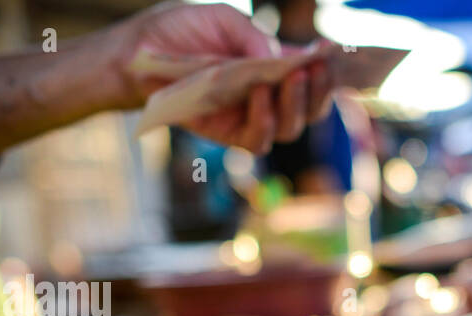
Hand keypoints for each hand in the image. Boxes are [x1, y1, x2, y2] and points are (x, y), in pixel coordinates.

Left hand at [114, 1, 332, 152]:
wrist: (137, 54)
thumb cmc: (179, 32)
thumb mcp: (221, 19)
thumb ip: (252, 35)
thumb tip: (279, 58)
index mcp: (271, 68)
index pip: (311, 77)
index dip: (329, 71)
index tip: (335, 53)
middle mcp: (267, 97)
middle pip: (310, 109)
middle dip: (320, 91)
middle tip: (316, 69)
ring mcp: (249, 118)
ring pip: (290, 127)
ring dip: (297, 105)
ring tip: (293, 80)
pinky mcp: (228, 135)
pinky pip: (258, 140)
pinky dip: (264, 119)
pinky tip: (259, 95)